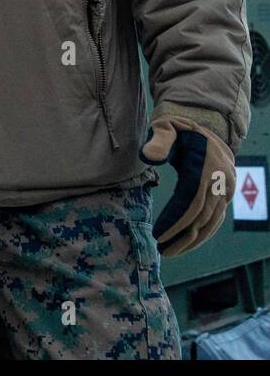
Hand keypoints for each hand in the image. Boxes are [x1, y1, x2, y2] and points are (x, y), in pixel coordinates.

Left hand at [140, 111, 235, 256]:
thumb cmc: (178, 127)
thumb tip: (149, 157)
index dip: (176, 222)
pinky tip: (186, 242)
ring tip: (170, 252)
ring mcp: (226, 188)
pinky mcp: (226, 193)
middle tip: (161, 251)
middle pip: (203, 217)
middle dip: (182, 236)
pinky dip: (202, 232)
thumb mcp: (165, 126)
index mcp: (206, 167)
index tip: (159, 236)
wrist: (206, 124)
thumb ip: (158, 140)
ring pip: (212, 222)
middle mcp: (221, 181)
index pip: (192, 202)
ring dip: (193, 240)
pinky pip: (216, 218)